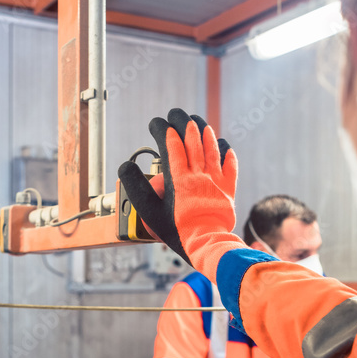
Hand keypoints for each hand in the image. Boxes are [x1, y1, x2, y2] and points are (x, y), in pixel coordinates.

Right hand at [118, 109, 242, 279]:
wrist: (207, 244)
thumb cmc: (177, 231)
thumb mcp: (149, 212)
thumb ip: (136, 188)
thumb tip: (126, 166)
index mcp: (178, 178)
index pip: (170, 145)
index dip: (163, 130)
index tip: (156, 123)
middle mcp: (198, 175)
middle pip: (192, 140)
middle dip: (183, 122)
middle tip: (176, 114)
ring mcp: (216, 181)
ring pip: (211, 149)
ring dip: (204, 133)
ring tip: (199, 122)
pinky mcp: (228, 190)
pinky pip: (230, 166)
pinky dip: (227, 153)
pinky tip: (224, 146)